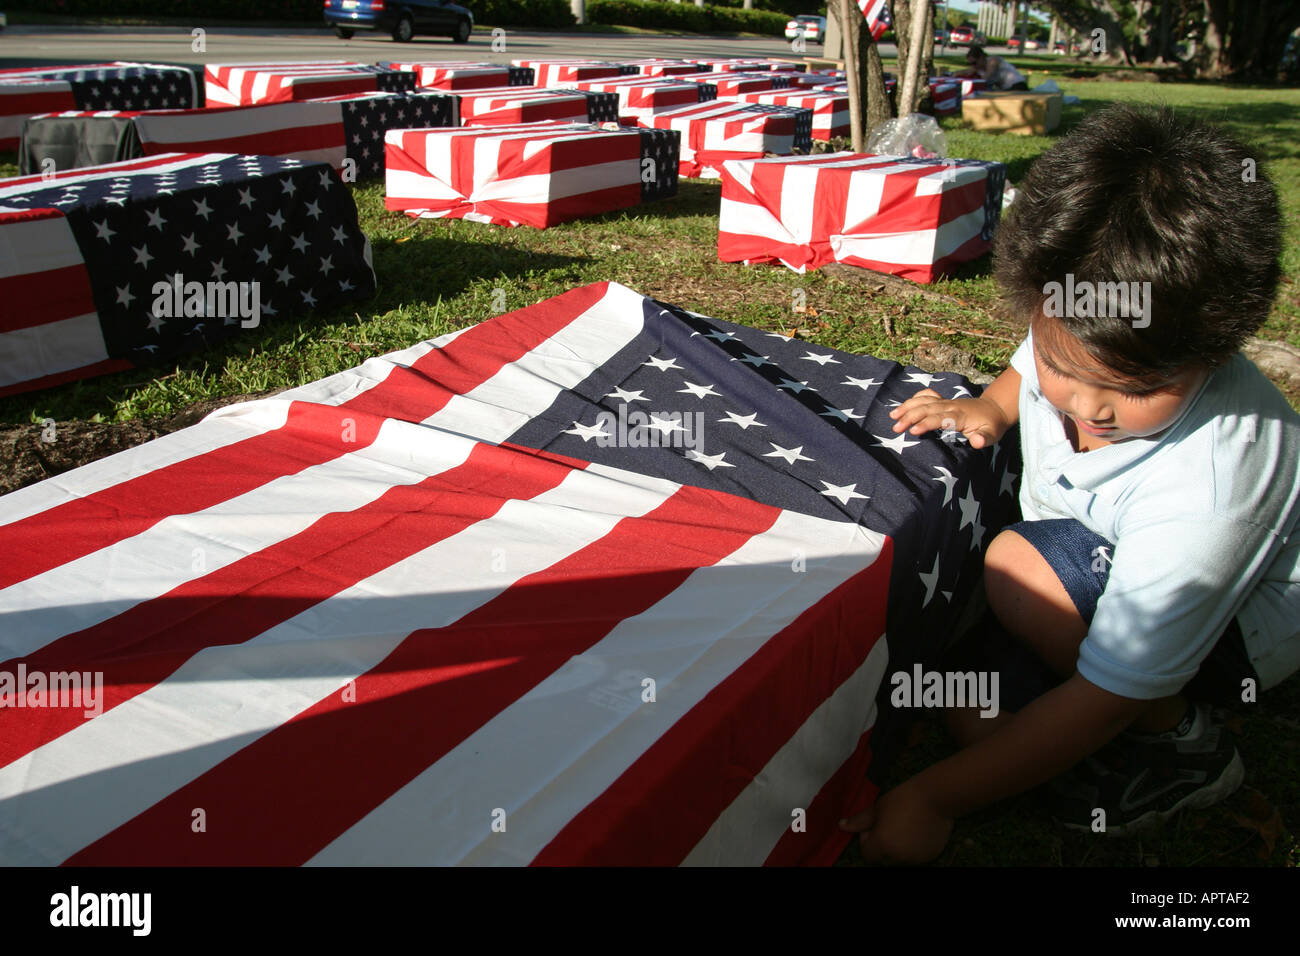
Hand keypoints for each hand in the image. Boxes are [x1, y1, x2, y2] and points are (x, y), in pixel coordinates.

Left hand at [840, 782, 952, 864]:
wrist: (937, 797)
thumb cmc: (903, 798)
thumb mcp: (877, 807)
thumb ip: (859, 821)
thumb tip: (841, 826)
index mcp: (882, 846)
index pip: (867, 854)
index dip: (867, 839)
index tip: (875, 823)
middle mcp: (898, 857)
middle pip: (883, 858)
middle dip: (882, 844)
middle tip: (890, 823)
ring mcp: (916, 859)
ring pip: (900, 858)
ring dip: (898, 847)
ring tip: (905, 825)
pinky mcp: (931, 856)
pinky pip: (915, 856)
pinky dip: (913, 848)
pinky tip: (918, 830)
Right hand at [888, 389, 1009, 448]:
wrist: (995, 409)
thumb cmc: (991, 425)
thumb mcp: (992, 434)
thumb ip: (984, 438)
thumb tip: (977, 442)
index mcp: (960, 416)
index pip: (940, 418)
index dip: (926, 423)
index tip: (913, 431)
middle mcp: (950, 406)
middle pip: (927, 408)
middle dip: (910, 416)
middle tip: (896, 428)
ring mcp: (946, 401)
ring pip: (924, 400)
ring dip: (908, 407)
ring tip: (893, 416)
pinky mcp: (943, 400)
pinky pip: (927, 395)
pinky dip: (915, 398)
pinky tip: (905, 406)